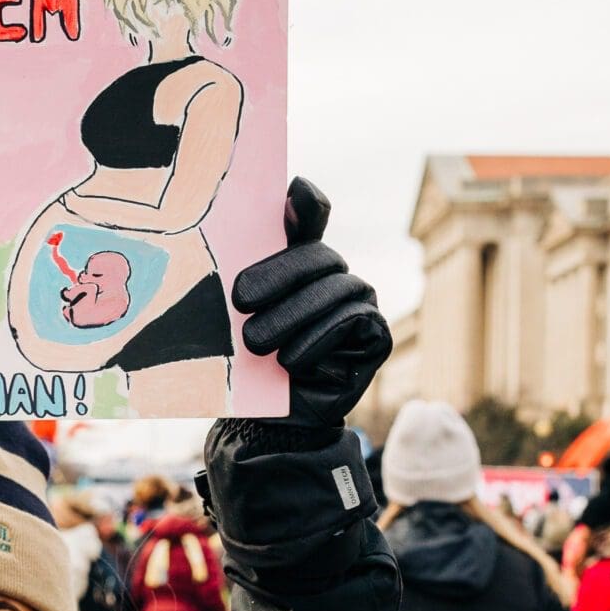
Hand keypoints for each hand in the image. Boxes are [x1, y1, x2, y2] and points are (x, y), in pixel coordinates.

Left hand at [230, 178, 392, 433]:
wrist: (272, 420)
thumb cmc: (249, 363)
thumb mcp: (234, 318)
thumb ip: (243, 277)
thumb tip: (249, 233)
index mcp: (297, 261)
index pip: (308, 216)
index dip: (305, 201)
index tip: (293, 190)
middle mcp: (331, 274)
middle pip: (317, 255)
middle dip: (277, 275)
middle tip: (239, 301)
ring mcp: (358, 300)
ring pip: (334, 288)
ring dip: (290, 316)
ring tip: (255, 344)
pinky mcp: (375, 332)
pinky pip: (353, 320)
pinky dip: (318, 338)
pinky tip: (291, 359)